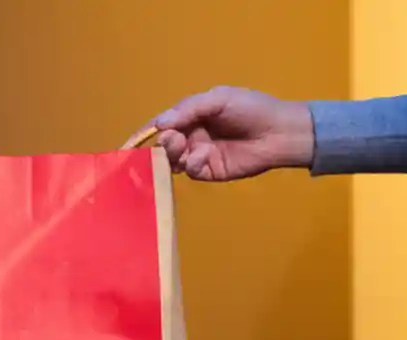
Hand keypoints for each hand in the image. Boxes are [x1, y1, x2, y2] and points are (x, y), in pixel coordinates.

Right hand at [130, 86, 314, 180]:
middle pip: (164, 145)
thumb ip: (187, 110)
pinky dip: (194, 164)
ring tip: (185, 146)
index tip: (127, 145)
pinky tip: (205, 156)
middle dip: (163, 143)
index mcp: (190, 117)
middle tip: (172, 140)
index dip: (144, 134)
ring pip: (174, 161)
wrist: (279, 131)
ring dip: (175, 154)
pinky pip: (192, 171)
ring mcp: (199, 156)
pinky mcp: (210, 172)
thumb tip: (159, 124)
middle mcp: (191, 137)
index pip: (161, 126)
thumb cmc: (251, 108)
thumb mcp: (218, 99)